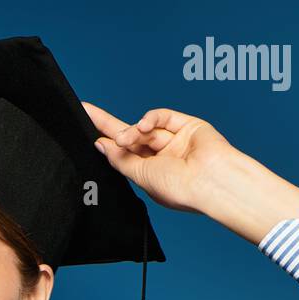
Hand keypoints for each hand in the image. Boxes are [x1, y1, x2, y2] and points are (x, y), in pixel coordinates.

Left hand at [81, 101, 232, 214]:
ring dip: (132, 132)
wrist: (210, 181)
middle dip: (108, 125)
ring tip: (127, 139)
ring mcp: (175, 141)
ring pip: (145, 128)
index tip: (90, 134)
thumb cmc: (179, 188)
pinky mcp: (187, 125)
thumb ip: (121, 159)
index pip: (124, 155)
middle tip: (88, 111)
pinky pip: (162, 117)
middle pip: (130, 136)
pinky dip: (150, 119)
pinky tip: (143, 126)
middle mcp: (162, 157)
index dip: (107, 143)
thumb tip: (102, 145)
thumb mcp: (141, 176)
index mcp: (151, 174)